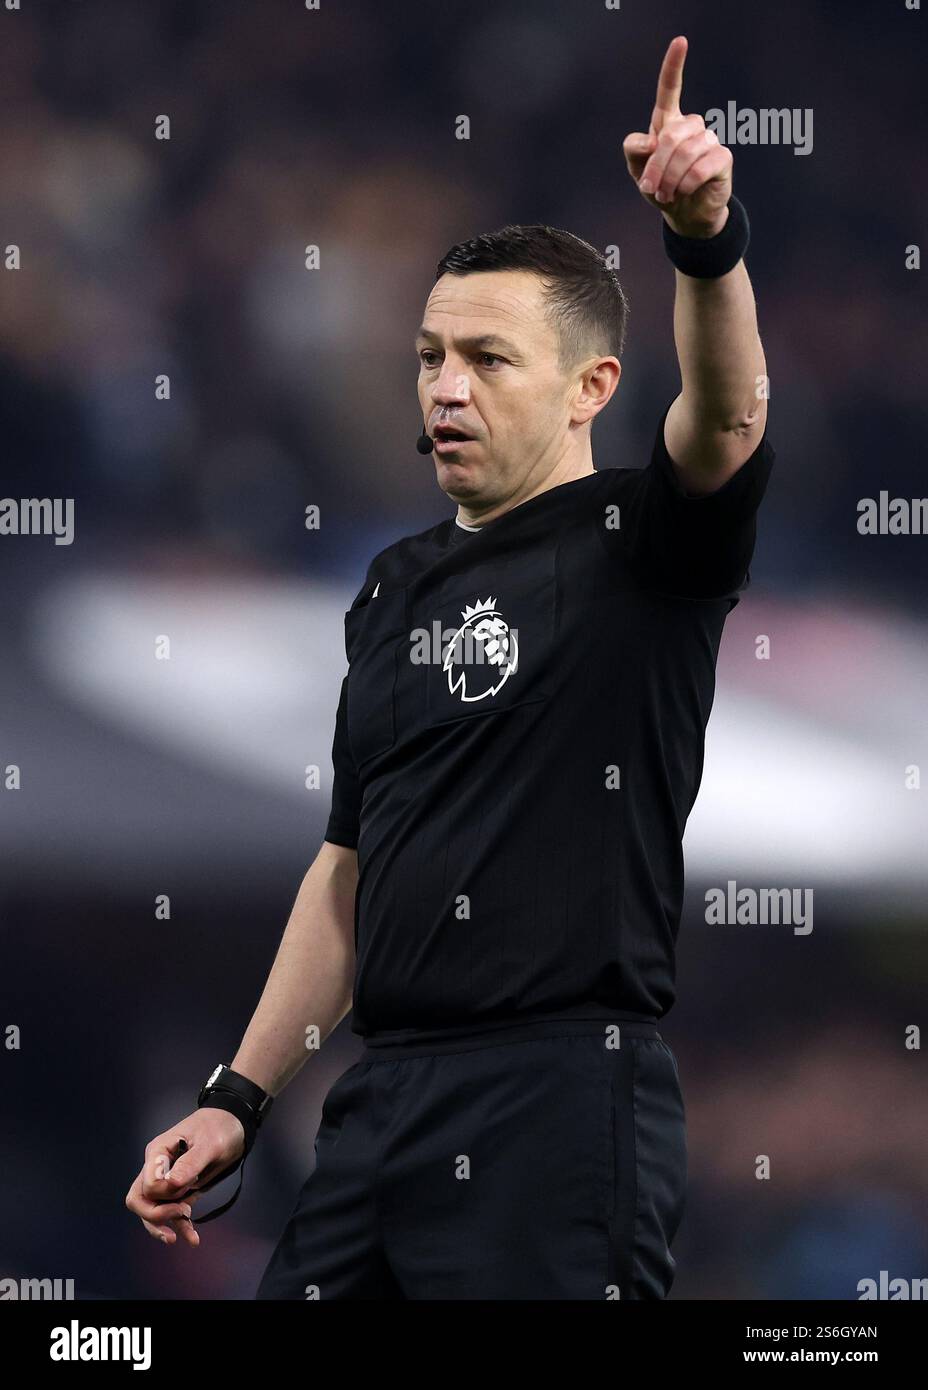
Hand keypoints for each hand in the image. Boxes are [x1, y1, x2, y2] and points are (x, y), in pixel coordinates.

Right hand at [124, 1108, 244, 1246]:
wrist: (234, 1124)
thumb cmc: (219, 1127)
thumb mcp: (210, 1143)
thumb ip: (190, 1163)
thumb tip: (171, 1185)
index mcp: (158, 1153)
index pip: (147, 1185)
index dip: (163, 1195)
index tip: (186, 1191)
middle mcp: (156, 1168)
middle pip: (139, 1200)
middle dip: (156, 1215)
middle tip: (183, 1213)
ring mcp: (166, 1180)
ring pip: (151, 1210)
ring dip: (163, 1226)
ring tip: (182, 1237)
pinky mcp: (179, 1189)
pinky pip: (171, 1211)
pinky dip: (179, 1225)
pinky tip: (192, 1238)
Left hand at [623, 36, 732, 238]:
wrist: (684, 215)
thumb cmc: (661, 187)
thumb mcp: (638, 171)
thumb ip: (635, 150)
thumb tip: (651, 140)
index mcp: (668, 123)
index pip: (670, 90)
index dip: (674, 66)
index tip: (680, 41)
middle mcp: (691, 126)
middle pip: (670, 136)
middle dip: (657, 166)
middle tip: (651, 189)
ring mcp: (709, 140)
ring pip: (686, 152)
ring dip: (670, 178)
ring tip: (667, 194)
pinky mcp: (723, 158)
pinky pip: (702, 166)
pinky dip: (687, 183)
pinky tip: (684, 192)